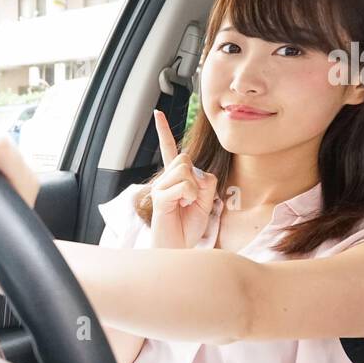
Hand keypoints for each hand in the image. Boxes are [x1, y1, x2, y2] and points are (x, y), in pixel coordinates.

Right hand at [147, 108, 217, 248]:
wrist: (178, 248)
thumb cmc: (189, 227)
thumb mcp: (206, 202)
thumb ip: (206, 184)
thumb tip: (197, 173)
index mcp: (176, 179)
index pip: (170, 151)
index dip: (164, 132)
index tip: (157, 114)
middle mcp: (165, 180)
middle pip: (186, 159)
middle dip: (196, 177)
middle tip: (193, 198)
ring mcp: (161, 188)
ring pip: (186, 170)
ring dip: (194, 189)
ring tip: (186, 204)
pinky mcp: (160, 198)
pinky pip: (182, 186)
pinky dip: (189, 196)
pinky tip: (182, 206)